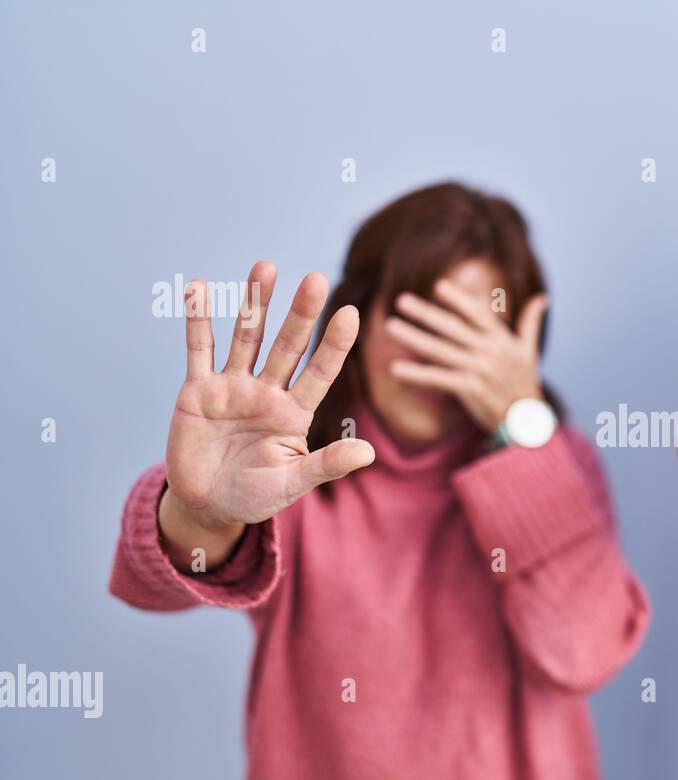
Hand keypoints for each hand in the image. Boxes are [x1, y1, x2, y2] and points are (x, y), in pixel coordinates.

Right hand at [164, 262, 374, 535]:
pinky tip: (200, 288)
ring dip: (255, 303)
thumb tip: (370, 452)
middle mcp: (268, 392)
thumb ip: (327, 465)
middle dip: (301, 314)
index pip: (321, 372)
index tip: (351, 314)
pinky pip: (199, 350)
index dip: (334, 344)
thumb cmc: (255, 496)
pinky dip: (199, 320)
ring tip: (266, 266)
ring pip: (247, 337)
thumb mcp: (292, 484)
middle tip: (316, 279)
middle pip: (288, 346)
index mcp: (295, 413)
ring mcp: (233, 387)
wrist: (207, 505)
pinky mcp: (198, 390)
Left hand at [384, 281, 546, 431]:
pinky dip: (417, 374)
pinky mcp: (471, 390)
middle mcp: (491, 351)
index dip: (459, 299)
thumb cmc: (525, 384)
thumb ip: (531, 322)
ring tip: (391, 326)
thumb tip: (542, 297)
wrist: (528, 422)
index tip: (438, 286)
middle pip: (452, 328)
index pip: (478, 313)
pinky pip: (439, 378)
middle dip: (426, 313)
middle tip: (401, 300)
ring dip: (414, 337)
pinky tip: (396, 368)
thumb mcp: (529, 351)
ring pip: (441, 350)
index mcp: (502, 340)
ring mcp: (481, 370)